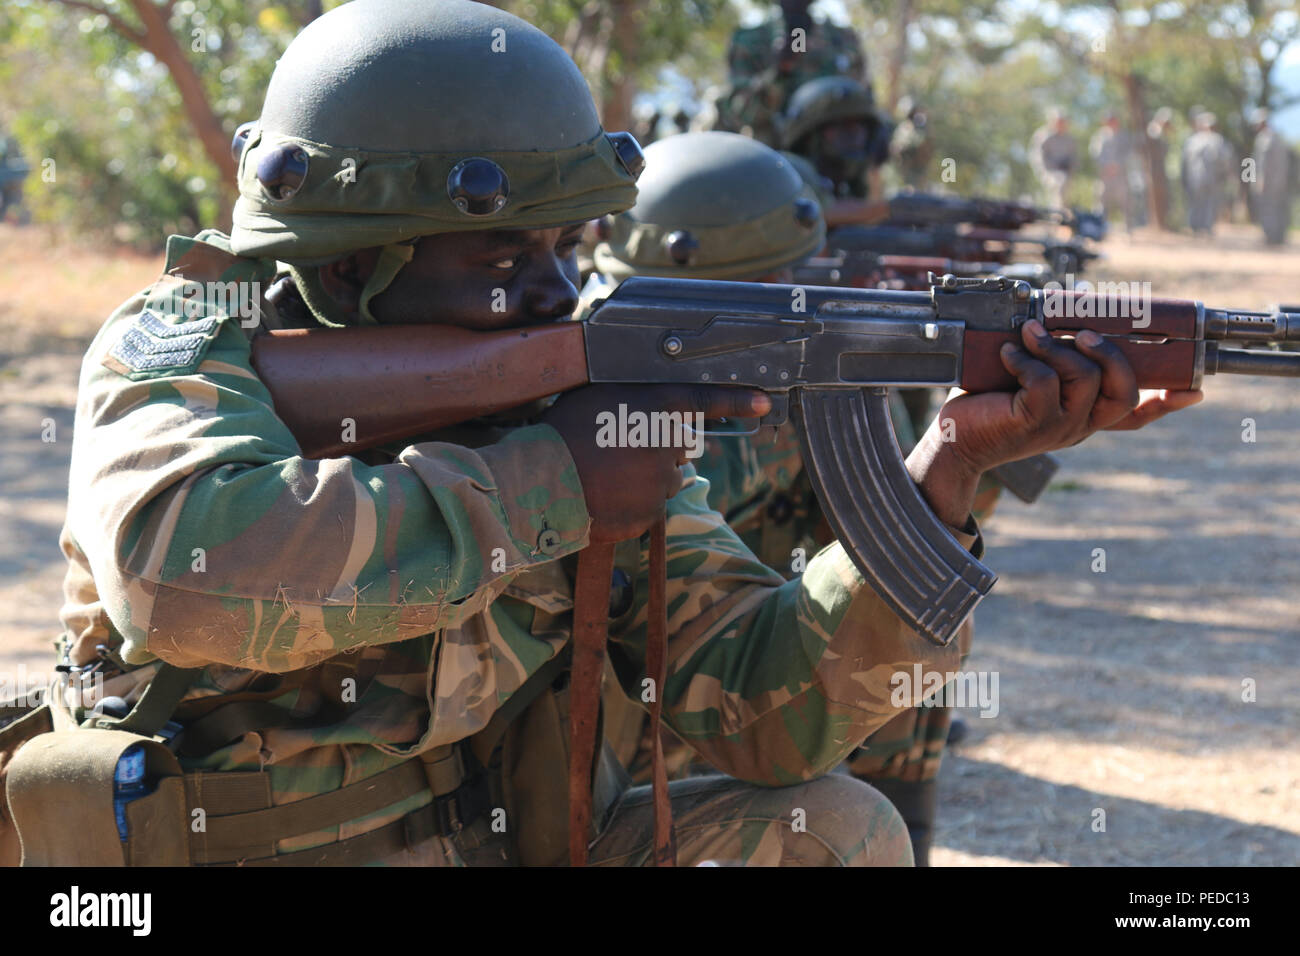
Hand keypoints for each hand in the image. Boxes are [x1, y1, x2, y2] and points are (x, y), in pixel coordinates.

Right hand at [542, 384, 769, 543]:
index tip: (765, 402)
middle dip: (657, 450)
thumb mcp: (597, 397)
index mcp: (655, 407)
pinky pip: (649, 508)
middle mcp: (667, 443)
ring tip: (606, 476)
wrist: (542, 483)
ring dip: (644, 479)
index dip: (739, 400)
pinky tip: (605, 497)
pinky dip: (632, 504)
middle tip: (617, 451)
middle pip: (677, 448)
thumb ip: (633, 400)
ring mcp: (661, 481)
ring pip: (665, 480)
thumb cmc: (561, 434)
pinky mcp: (651, 513)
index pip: (706, 401)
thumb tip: (650, 409)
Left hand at [907, 321, 1193, 525]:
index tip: (1194, 390)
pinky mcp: (1032, 424)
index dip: (1165, 404)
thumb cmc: (986, 407)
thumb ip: (1049, 363)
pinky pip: (1045, 382)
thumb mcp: (1023, 383)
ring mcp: (1058, 428)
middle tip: (1081, 332)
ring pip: (1085, 378)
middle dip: (1109, 351)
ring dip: (1057, 347)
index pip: (1134, 416)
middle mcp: (1078, 425)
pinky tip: (1006, 354)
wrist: (952, 441)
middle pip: (1124, 389)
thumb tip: (1054, 319)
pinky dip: (1026, 360)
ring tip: (1030, 333)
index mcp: (1083, 417)